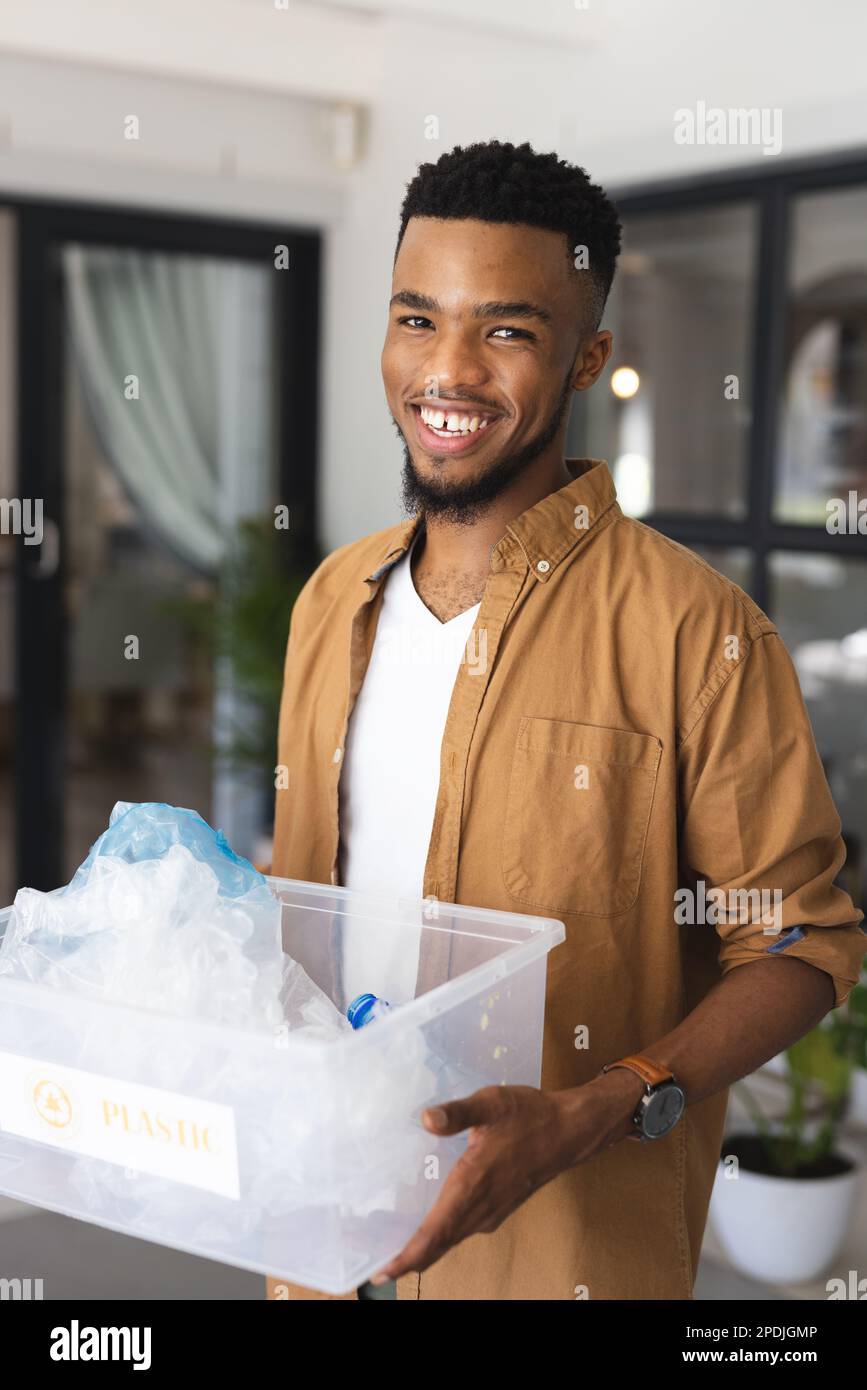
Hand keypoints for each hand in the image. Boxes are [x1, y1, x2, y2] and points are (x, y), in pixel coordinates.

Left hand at [368, 1072, 642, 1283]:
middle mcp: (481, 1207)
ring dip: (426, 1248)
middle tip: (378, 1266)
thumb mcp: (491, 1104)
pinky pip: (464, 1229)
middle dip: (410, 1258)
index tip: (382, 1272)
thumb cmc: (530, 1116)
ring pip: (453, 1238)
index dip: (408, 1256)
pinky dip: (443, 1235)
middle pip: (440, 1244)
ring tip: (396, 1246)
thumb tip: (426, 1119)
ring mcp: (492, 1211)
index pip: (435, 1233)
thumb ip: (458, 1112)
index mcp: (473, 1186)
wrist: (570, 1130)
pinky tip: (431, 1220)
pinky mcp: (499, 1206)